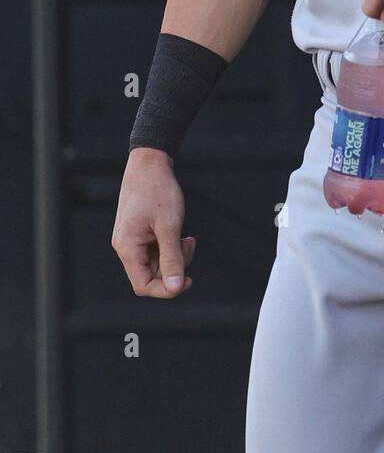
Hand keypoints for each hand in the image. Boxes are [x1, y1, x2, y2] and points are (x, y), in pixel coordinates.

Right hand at [112, 148, 195, 298]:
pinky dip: (169, 246)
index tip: (188, 279)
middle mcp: (125, 247)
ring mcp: (130, 239)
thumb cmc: (158, 191)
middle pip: (150, 276)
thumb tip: (176, 288)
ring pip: (154, 263)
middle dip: (174, 267)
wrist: (149, 162)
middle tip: (189, 244)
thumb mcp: (170, 226)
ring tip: (186, 237)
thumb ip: (172, 258)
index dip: (166, 289)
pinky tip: (180, 234)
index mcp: (127, 248)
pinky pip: (153, 251)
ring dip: (174, 256)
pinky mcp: (137, 232)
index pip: (144, 286)